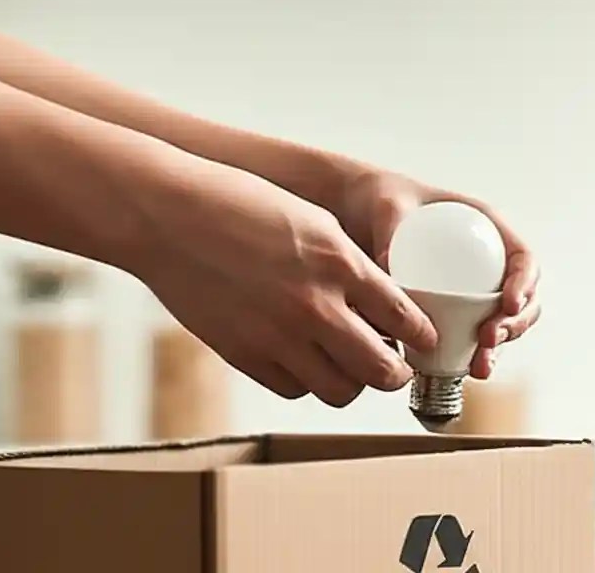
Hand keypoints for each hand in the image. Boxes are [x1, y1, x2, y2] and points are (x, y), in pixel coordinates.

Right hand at [131, 160, 436, 406]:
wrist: (168, 215)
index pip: (406, 318)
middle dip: (396, 373)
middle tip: (394, 366)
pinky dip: (306, 380)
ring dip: (352, 382)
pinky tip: (305, 359)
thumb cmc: (242, 204)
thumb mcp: (313, 220)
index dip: (424, 336)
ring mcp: (278, 335)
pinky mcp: (244, 355)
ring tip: (349, 365)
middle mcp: (315, 305)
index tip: (426, 340)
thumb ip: (350, 264)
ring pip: (340, 390)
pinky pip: (294, 388)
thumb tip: (382, 303)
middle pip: (382, 371)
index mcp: (340, 263)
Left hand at [335, 169, 540, 378]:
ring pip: (500, 324)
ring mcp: (472, 288)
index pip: (523, 258)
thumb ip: (391, 228)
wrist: (357, 214)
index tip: (509, 304)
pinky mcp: (453, 310)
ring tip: (478, 367)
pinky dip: (472, 355)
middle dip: (513, 326)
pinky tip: (462, 370)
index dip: (525, 283)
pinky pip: (471, 336)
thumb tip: (389, 267)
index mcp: (486, 228)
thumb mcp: (388, 205)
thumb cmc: (381, 199)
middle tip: (487, 341)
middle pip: (521, 299)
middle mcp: (487, 260)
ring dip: (497, 349)